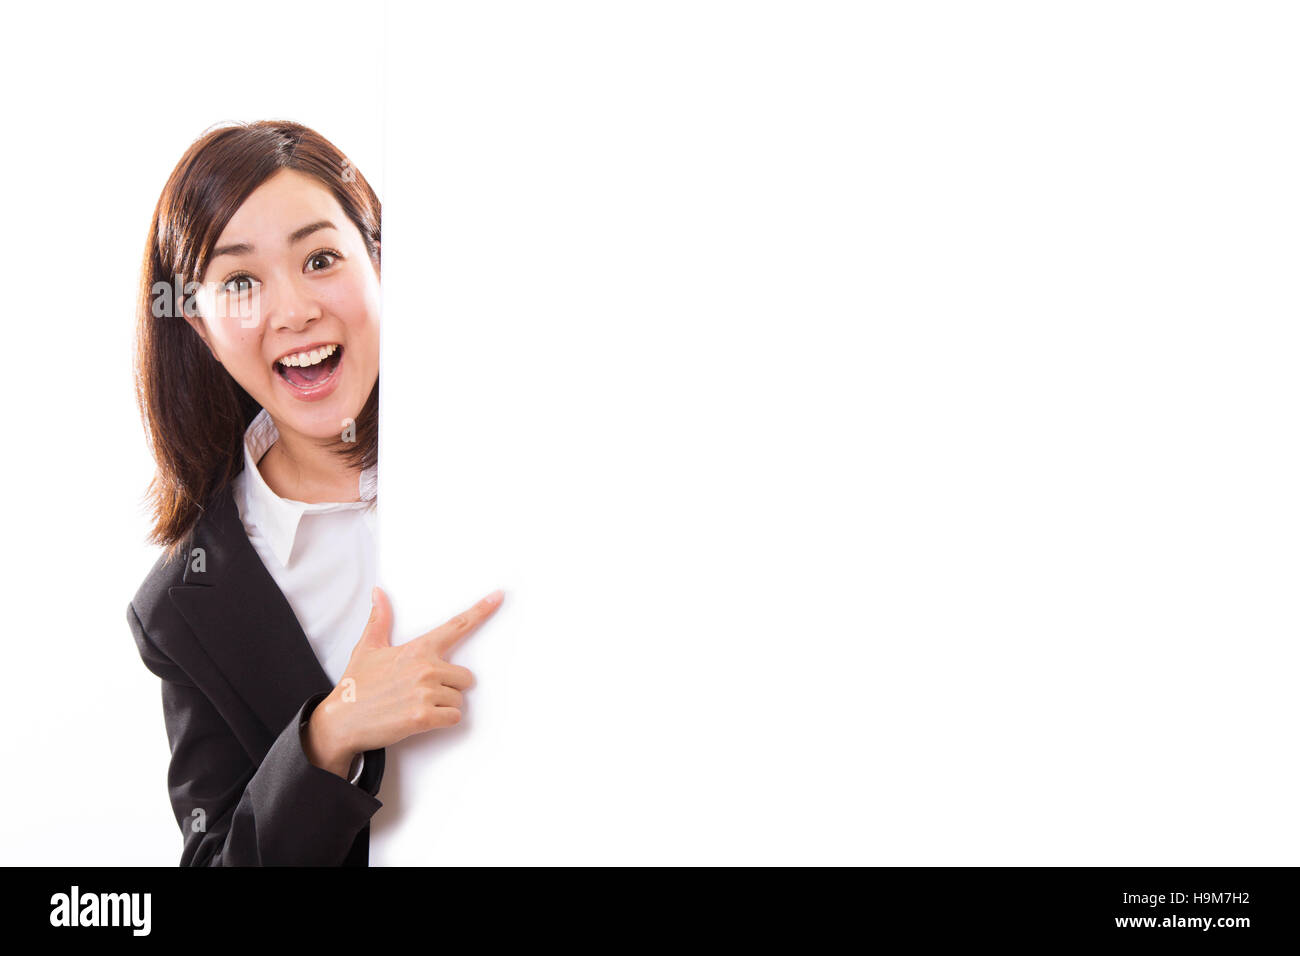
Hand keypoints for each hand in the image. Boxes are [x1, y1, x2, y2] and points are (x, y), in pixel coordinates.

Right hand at [304, 586, 503, 775]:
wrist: (341, 721)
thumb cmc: (356, 686)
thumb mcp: (367, 648)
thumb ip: (379, 619)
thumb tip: (378, 592)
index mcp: (417, 649)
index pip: (456, 626)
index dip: (481, 611)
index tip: (499, 596)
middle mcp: (426, 668)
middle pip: (466, 677)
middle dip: (450, 686)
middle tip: (422, 691)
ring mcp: (425, 692)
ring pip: (459, 699)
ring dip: (444, 706)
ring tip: (415, 705)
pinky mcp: (424, 717)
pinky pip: (453, 717)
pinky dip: (442, 721)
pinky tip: (420, 719)